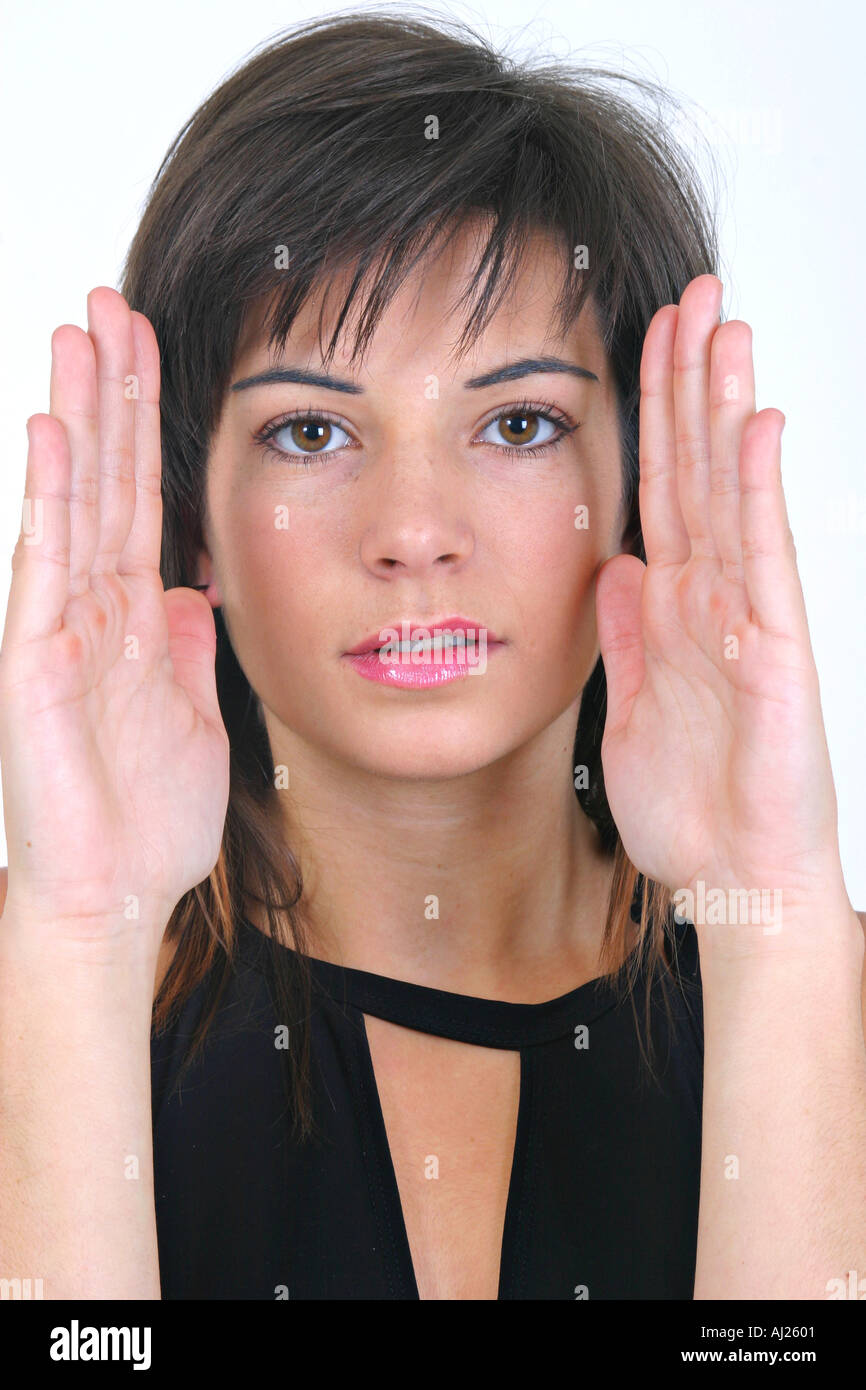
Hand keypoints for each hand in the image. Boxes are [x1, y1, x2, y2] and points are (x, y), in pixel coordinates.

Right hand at [0, 288, 229, 953]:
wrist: (116, 894)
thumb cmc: (148, 818)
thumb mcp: (192, 715)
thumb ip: (188, 648)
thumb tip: (193, 590)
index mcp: (134, 618)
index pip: (142, 499)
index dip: (146, 425)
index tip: (151, 351)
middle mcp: (93, 609)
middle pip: (104, 478)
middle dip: (110, 391)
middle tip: (113, 301)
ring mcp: (59, 628)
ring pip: (72, 500)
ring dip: (75, 416)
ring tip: (79, 332)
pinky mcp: (34, 660)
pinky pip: (47, 565)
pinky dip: (49, 497)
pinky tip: (51, 433)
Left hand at [595, 275, 846, 945]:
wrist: (734, 878)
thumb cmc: (694, 802)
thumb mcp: (632, 699)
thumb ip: (625, 628)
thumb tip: (615, 563)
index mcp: (674, 606)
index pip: (662, 486)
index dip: (655, 411)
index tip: (649, 339)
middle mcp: (713, 596)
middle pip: (698, 467)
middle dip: (692, 379)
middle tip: (695, 294)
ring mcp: (747, 615)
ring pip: (733, 492)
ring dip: (725, 408)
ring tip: (724, 327)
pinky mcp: (774, 649)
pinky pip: (761, 557)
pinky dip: (757, 491)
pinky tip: (756, 427)